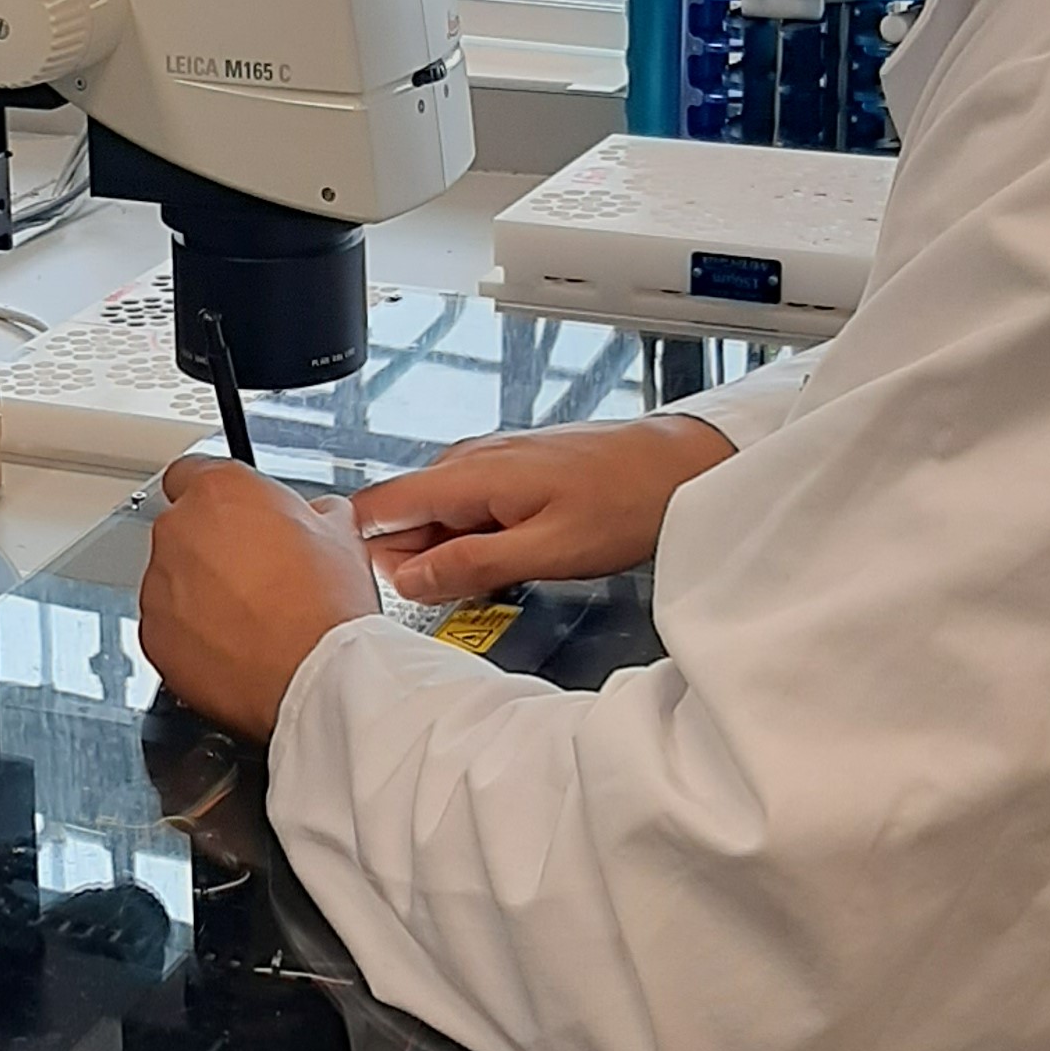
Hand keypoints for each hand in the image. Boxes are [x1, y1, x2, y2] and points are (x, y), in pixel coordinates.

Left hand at [140, 457, 383, 742]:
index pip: (193, 472)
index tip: (235, 515)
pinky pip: (168, 627)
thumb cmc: (325, 605)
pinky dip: (192, 634)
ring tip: (249, 615)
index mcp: (219, 492)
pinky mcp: (155, 636)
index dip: (220, 498)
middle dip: (213, 548)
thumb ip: (313, 512)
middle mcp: (179, 531)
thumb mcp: (340, 532)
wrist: (313, 673)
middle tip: (257, 573)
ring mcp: (160, 586)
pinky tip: (234, 644)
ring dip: (200, 592)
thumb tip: (317, 517)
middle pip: (184, 529)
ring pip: (173, 580)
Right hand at [351, 413, 734, 603]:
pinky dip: (479, 538)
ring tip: (503, 573)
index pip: (376, 507)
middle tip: (468, 590)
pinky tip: (517, 556)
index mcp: (468, 474)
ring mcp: (489, 462)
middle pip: (404, 518)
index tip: (394, 589)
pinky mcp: (510, 471)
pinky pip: (469, 509)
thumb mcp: (546, 551)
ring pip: (437, 516)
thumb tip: (410, 579)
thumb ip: (471, 565)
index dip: (371, 554)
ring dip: (453, 553)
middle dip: (419, 561)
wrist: (678, 466)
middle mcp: (469, 459)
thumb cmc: (626, 501)